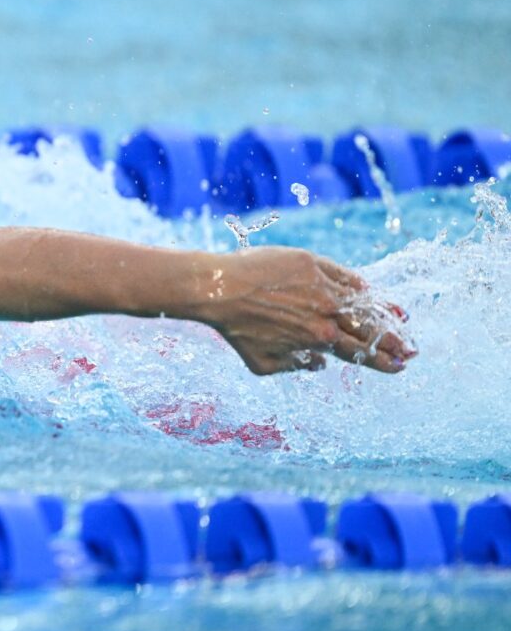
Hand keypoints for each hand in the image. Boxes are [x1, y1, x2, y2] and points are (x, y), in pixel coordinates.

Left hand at [199, 247, 415, 375]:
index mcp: (317, 339)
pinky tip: (372, 293)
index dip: (382, 361)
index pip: (359, 353)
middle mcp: (325, 313)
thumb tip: (321, 364)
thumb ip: (296, 367)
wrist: (219, 288)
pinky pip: (344, 276)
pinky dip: (361, 286)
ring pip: (363, 302)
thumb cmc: (236, 329)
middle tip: (410, 350)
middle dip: (394, 342)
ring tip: (402, 320)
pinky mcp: (312, 264)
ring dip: (385, 313)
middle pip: (370, 330)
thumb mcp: (263, 363)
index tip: (398, 366)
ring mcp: (321, 286)